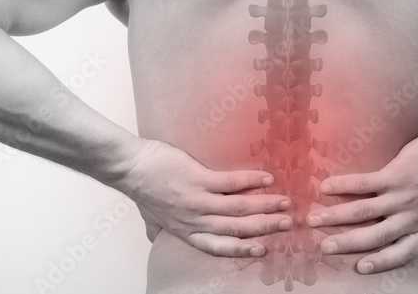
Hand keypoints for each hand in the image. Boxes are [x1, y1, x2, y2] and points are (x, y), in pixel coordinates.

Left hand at [116, 138, 292, 257]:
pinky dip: (250, 182)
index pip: (218, 246)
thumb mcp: (151, 219)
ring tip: (284, 202)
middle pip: (236, 229)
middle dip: (264, 227)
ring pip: (237, 208)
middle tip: (287, 224)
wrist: (129, 167)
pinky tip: (266, 180)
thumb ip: (161, 229)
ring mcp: (197, 200)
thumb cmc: (142, 190)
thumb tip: (157, 238)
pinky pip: (230, 183)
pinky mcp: (197, 179)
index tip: (264, 250)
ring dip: (264, 205)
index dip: (242, 250)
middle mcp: (194, 220)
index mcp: (186, 231)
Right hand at [307, 129, 417, 273]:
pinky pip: (362, 184)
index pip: (400, 253)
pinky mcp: (394, 176)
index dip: (380, 262)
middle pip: (374, 237)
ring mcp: (401, 198)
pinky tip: (325, 186)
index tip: (359, 267)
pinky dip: (342, 186)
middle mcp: (410, 218)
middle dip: (346, 244)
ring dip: (335, 217)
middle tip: (324, 246)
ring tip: (314, 219)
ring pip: (362, 213)